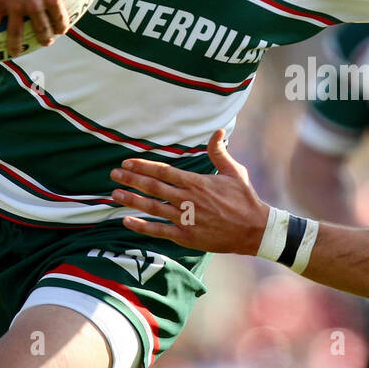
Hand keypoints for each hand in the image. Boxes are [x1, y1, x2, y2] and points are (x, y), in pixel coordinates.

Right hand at [0, 0, 88, 56]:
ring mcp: (16, 6)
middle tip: (44, 43)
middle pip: (41, 29)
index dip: (61, 27)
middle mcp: (35, 5)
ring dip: (16, 45)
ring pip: (17, 33)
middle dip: (44, 39)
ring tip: (15, 52)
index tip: (59, 31)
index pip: (60, 18)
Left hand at [109, 129, 270, 254]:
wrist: (254, 230)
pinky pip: (159, 231)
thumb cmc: (245, 199)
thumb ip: (220, 152)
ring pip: (152, 207)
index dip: (143, 166)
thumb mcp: (234, 171)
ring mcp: (186, 219)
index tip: (127, 162)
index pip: (164, 171)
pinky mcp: (186, 237)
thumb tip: (218, 130)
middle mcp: (188, 200)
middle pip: (153, 187)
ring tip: (114, 194)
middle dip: (131, 179)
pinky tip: (126, 221)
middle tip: (114, 174)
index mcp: (197, 183)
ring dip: (132, 200)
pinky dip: (141, 226)